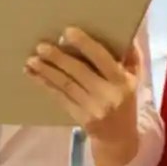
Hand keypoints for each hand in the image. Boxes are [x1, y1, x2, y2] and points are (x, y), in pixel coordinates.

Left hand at [25, 27, 140, 165]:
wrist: (120, 137)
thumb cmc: (126, 98)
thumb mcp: (135, 77)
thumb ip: (131, 54)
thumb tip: (128, 28)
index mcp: (122, 81)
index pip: (102, 59)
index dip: (84, 45)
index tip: (67, 31)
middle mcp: (107, 95)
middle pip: (78, 72)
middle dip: (58, 58)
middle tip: (41, 45)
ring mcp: (92, 108)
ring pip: (66, 85)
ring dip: (46, 71)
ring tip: (31, 60)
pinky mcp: (80, 117)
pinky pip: (60, 97)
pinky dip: (45, 84)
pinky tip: (32, 74)